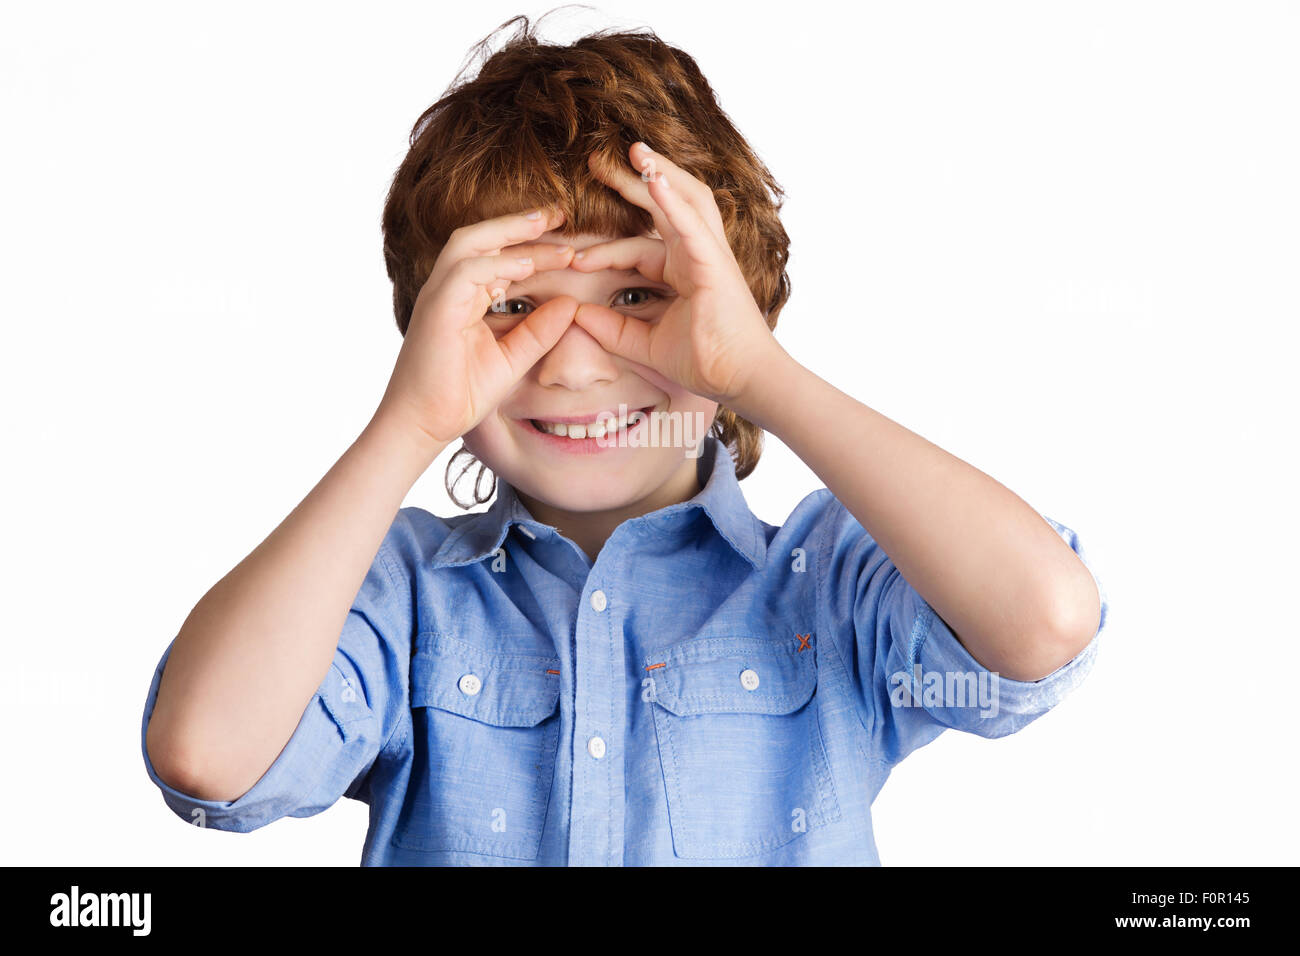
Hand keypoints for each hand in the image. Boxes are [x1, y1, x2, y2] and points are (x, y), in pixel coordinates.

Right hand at [375, 209, 577, 446]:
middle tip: (561, 213)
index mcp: (463, 298)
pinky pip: (465, 272)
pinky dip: (496, 264)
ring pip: (470, 244)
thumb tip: (570, 304)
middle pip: (482, 238)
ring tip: (547, 225)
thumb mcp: (512, 359)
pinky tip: (526, 264)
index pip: (498, 258)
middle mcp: (448, 290)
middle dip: (520, 223)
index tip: (570, 245)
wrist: (424, 425)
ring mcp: (438, 296)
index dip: (533, 247)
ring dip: (509, 232)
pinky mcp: (436, 309)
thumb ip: (539, 332)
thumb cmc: (460, 395)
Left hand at [569, 142, 783, 405]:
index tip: (573, 260)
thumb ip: (612, 329)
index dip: (603, 252)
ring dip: (659, 172)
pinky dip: (671, 200)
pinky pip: (692, 223)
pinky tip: (652, 177)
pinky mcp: (715, 262)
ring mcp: (709, 254)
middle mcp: (697, 254)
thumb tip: (575, 316)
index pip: (637, 248)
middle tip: (596, 162)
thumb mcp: (646, 345)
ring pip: (684, 199)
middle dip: (631, 181)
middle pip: (662, 206)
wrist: (742, 380)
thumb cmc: (706, 362)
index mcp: (683, 270)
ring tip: (633, 150)